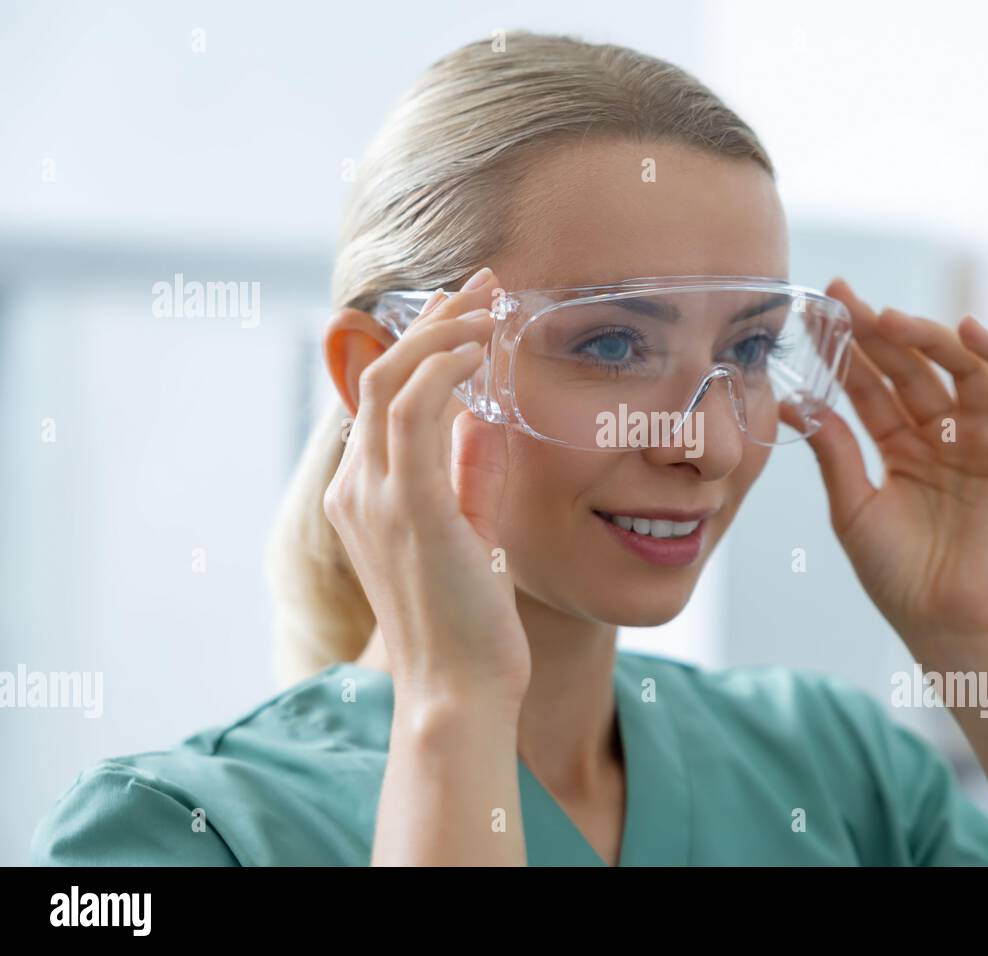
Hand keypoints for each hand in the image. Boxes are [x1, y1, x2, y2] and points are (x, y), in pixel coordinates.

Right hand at [324, 268, 529, 707]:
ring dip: (442, 334)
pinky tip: (482, 350)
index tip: (467, 308)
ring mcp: (373, 499)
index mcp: (361, 495)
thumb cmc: (467, 619)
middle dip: (430, 320)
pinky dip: (446, 370)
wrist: (459, 688)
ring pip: (390, 381)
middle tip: (480, 284)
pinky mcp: (409, 509)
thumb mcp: (469, 528)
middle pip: (377, 374)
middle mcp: (354, 490)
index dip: (420, 343)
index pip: (379, 397)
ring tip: (490, 305)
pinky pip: (416, 413)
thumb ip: (469, 470)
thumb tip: (487, 415)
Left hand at [806, 278, 987, 663]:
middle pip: (913, 370)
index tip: (820, 311)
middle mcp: (944, 438)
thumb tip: (793, 398)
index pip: (872, 386)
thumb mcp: (854, 508)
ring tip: (892, 320)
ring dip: (931, 340)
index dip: (849, 350)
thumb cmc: (900, 579)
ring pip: (962, 372)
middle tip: (848, 300)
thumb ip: (834, 451)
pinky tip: (970, 332)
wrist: (952, 626)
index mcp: (901, 450)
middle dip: (881, 334)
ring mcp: (986, 442)